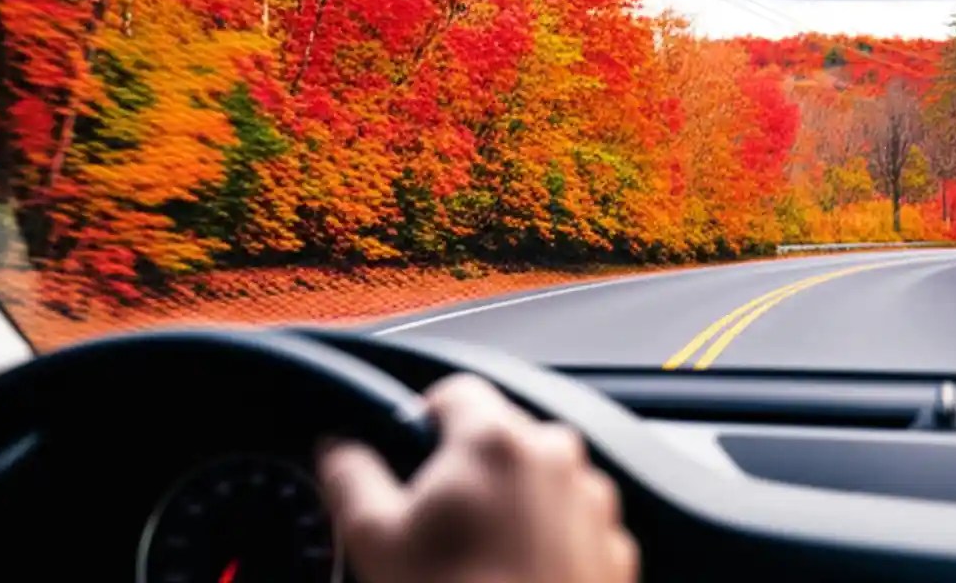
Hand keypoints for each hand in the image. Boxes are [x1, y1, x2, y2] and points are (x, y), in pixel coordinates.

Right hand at [318, 374, 638, 582]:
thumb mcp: (375, 538)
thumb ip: (349, 473)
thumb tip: (339, 449)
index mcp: (495, 440)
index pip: (454, 391)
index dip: (423, 419)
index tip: (412, 457)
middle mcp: (557, 458)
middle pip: (500, 436)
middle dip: (469, 469)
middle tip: (439, 525)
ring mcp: (595, 504)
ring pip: (539, 481)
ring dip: (511, 505)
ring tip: (481, 562)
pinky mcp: (616, 548)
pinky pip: (572, 525)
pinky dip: (548, 541)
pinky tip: (517, 578)